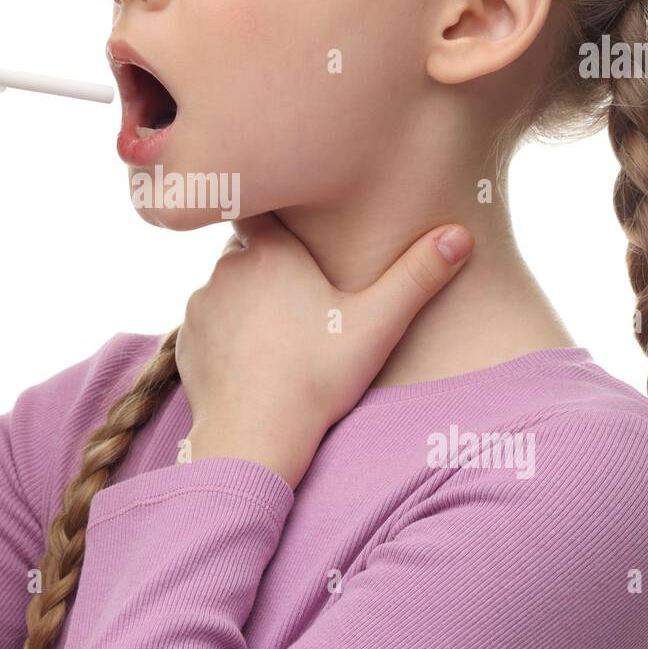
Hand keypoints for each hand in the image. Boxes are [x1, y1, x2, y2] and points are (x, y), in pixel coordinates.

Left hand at [176, 213, 473, 488]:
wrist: (253, 439)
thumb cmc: (317, 380)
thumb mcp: (378, 326)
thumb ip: (418, 276)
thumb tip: (462, 234)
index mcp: (270, 250)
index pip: (266, 209)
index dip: (284, 223)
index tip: (303, 244)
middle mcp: (226, 267)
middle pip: (249, 250)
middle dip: (272, 266)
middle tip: (305, 300)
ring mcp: (200, 304)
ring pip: (227, 287)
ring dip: (247, 300)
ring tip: (281, 335)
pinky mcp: (185, 339)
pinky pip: (208, 323)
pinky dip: (226, 334)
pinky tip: (254, 359)